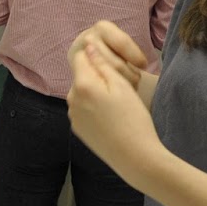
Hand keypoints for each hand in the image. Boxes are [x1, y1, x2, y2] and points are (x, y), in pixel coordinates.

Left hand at [66, 34, 167, 192]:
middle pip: (82, 76)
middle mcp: (71, 99)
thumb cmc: (133, 118)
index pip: (81, 56)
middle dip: (98, 76)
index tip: (115, 67)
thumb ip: (102, 64)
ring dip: (96, 93)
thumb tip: (88, 47)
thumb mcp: (122, 85)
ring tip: (119, 107)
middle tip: (123, 90)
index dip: (98, 56)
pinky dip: (95, 109)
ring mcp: (73, 116)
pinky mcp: (78, 129)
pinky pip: (84, 110)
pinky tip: (113, 119)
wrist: (135, 157)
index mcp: (81, 85)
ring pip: (83, 93)